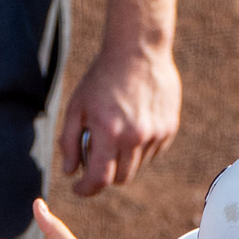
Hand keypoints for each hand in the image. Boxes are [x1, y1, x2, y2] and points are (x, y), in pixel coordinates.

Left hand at [56, 44, 180, 196]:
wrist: (138, 50)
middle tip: (95, 162)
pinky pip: (152, 153)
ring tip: (115, 135)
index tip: (78, 189)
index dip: (86, 189)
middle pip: (120, 179)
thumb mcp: (77, 106)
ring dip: (123, 160)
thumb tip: (69, 171)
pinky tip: (133, 125)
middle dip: (105, 176)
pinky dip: (140, 149)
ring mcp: (155, 134)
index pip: (99, 179)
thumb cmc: (102, 77)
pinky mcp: (169, 128)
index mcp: (109, 132)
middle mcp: (135, 137)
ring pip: (137, 166)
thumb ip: (69, 141)